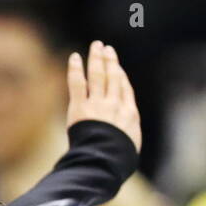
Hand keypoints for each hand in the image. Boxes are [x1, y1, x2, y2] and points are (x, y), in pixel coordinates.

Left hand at [66, 39, 141, 153]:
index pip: (125, 88)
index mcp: (129, 113)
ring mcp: (98, 104)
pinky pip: (78, 83)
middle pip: (113, 76)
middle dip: (110, 60)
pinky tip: (75, 58)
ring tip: (96, 46)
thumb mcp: (131, 146)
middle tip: (106, 48)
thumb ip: (127, 135)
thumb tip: (125, 140)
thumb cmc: (118, 159)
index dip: (120, 74)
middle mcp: (115, 104)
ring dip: (96, 59)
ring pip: (98, 75)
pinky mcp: (81, 108)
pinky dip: (76, 69)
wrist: (106, 160)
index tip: (117, 66)